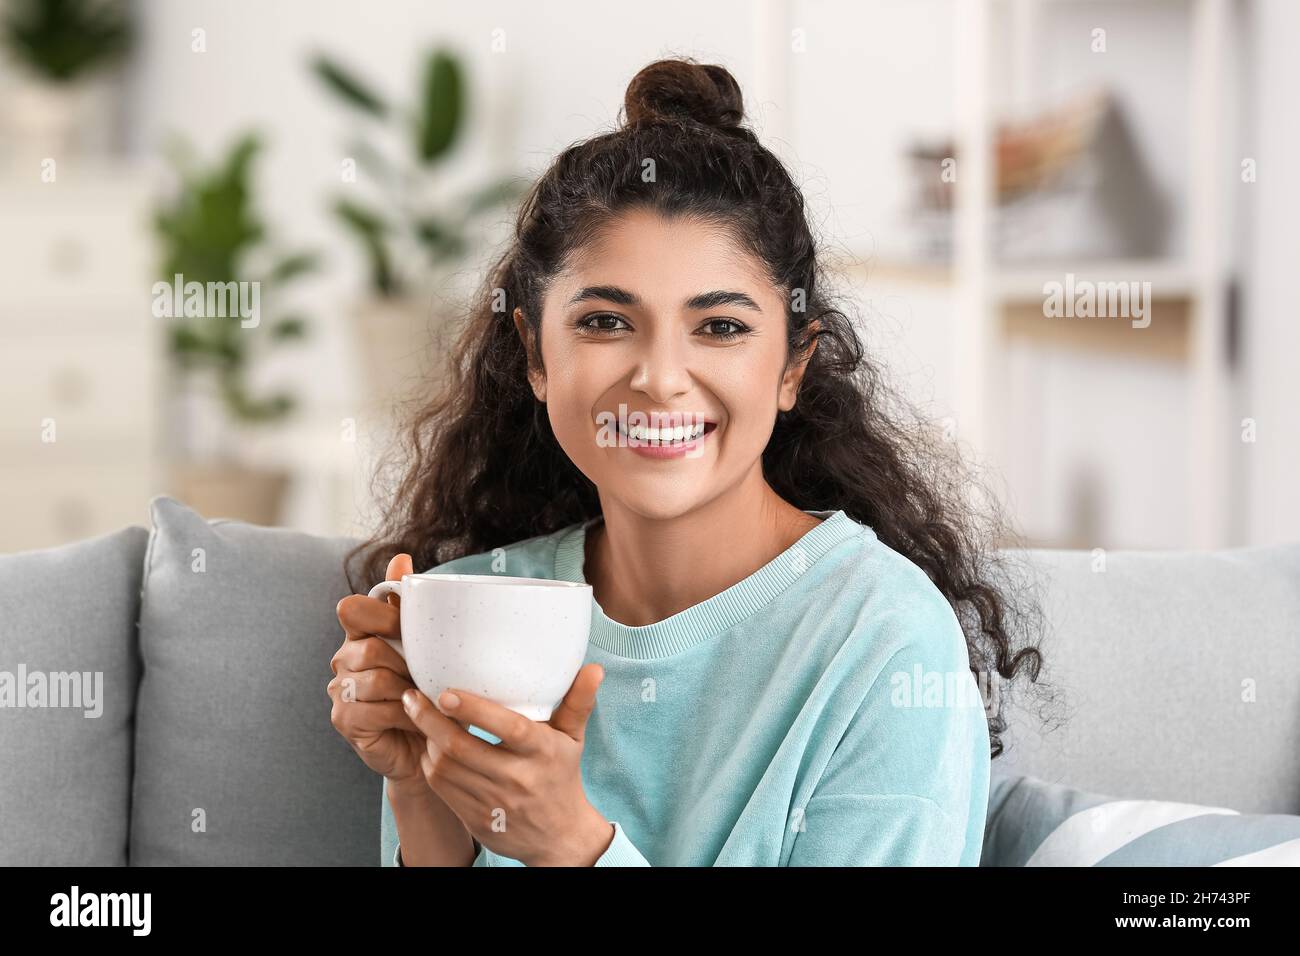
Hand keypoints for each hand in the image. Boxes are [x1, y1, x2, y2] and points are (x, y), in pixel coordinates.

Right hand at [327, 553, 432, 785]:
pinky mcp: (343, 719)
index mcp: (360, 632)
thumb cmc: (429, 690)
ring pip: (374, 676)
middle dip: (406, 662)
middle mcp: (343, 657)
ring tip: (426, 698)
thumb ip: (410, 604)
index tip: (407, 629)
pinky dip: (403, 714)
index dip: (381, 615)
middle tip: (427, 676)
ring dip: (408, 690)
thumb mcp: (427, 645)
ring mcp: (339, 689)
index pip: (352, 608)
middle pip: (370, 646)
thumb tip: (402, 557)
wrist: (429, 745)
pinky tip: (416, 719)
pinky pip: (373, 708)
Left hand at [401, 663, 614, 866]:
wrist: (559, 838)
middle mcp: (517, 777)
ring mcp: (493, 801)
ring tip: (417, 715)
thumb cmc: (561, 777)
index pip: (506, 727)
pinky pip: (441, 788)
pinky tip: (428, 746)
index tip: (447, 692)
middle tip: (412, 696)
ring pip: (445, 768)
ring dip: (425, 740)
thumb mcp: (573, 739)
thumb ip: (578, 702)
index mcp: (541, 752)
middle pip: (461, 748)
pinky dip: (430, 764)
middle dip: (429, 720)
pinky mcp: (475, 818)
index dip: (474, 710)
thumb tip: (594, 668)